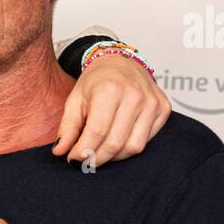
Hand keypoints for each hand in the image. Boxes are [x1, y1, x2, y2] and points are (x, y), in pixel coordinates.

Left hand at [53, 52, 169, 166]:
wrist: (121, 61)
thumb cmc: (96, 82)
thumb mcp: (75, 100)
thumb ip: (67, 127)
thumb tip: (59, 151)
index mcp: (109, 90)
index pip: (96, 132)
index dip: (83, 151)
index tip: (73, 159)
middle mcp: (134, 95)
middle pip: (115, 143)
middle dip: (96, 159)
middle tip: (85, 162)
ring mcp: (152, 102)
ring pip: (134, 147)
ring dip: (114, 157)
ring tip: (100, 153)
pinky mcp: (164, 108)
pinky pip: (147, 140)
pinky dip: (130, 147)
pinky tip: (117, 142)